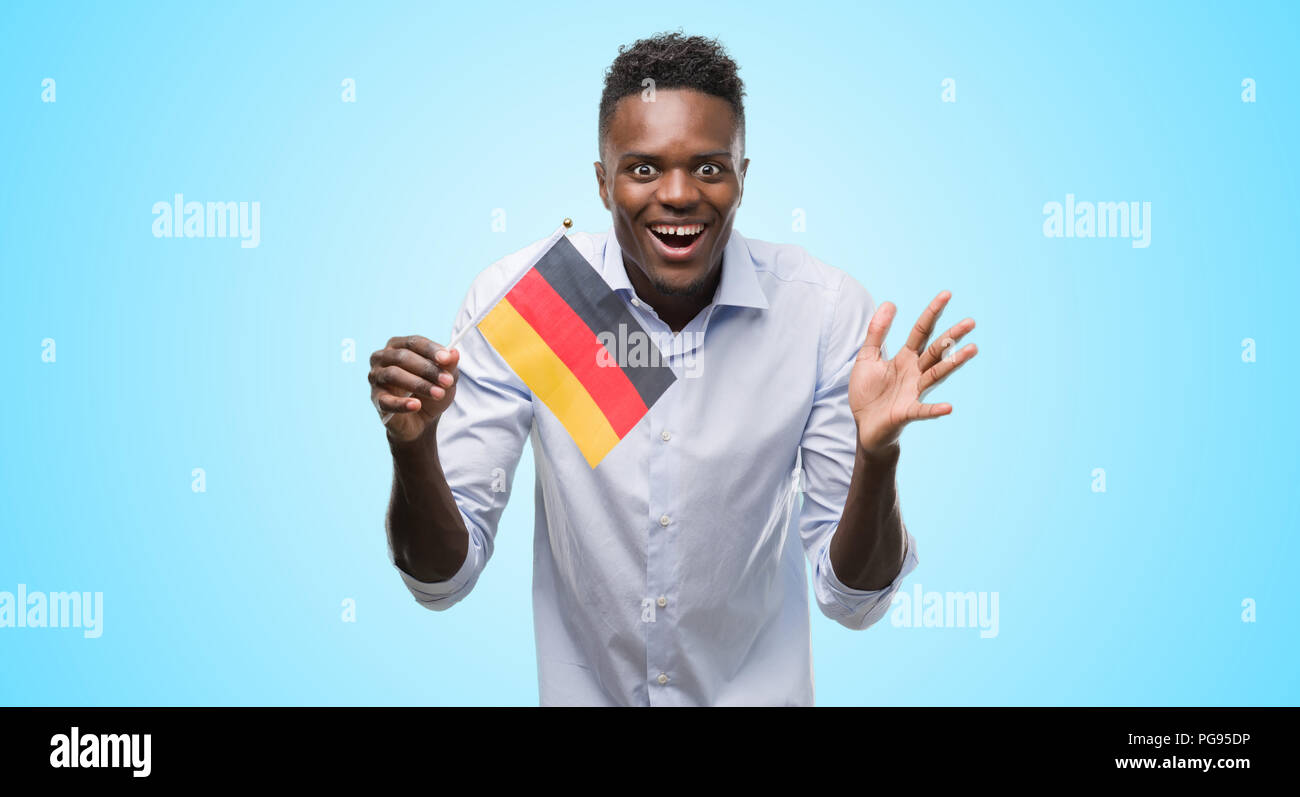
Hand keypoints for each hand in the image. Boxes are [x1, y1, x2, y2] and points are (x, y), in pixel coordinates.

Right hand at [369, 335, 459, 442]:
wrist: (422, 421)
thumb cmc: (430, 391)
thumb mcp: (445, 378)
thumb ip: (449, 365)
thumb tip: (454, 353)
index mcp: (398, 346)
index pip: (414, 342)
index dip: (431, 350)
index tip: (447, 358)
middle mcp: (382, 358)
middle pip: (402, 357)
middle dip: (427, 369)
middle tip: (447, 381)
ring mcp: (376, 378)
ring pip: (393, 374)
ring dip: (419, 384)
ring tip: (438, 394)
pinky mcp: (376, 399)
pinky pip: (386, 400)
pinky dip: (402, 403)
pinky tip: (416, 405)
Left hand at [849, 290, 977, 456]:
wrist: (864, 425)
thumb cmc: (868, 391)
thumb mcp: (867, 357)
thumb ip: (877, 332)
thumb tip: (890, 303)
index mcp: (905, 357)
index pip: (921, 331)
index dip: (932, 313)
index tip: (947, 294)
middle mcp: (915, 372)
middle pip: (936, 350)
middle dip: (952, 336)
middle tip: (970, 322)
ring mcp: (914, 391)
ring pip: (936, 374)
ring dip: (953, 363)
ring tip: (972, 350)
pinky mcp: (907, 412)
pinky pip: (923, 410)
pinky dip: (935, 410)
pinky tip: (948, 407)